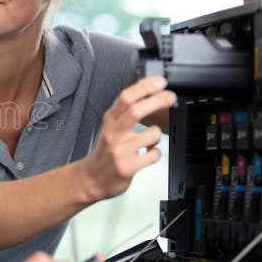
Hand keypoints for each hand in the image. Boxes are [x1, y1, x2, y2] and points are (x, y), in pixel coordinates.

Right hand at [78, 76, 175, 201]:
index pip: (126, 97)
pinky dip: (155, 153)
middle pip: (136, 110)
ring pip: (151, 134)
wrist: (91, 178)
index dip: (145, 87)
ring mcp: (120, 151)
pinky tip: (148, 154)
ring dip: (156, 136)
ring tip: (150, 141)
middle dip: (157, 100)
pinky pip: (153, 155)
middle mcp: (113, 134)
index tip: (159, 82)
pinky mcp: (128, 167)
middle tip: (170, 96)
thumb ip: (125, 112)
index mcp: (109, 121)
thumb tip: (148, 93)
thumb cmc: (105, 151)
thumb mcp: (110, 127)